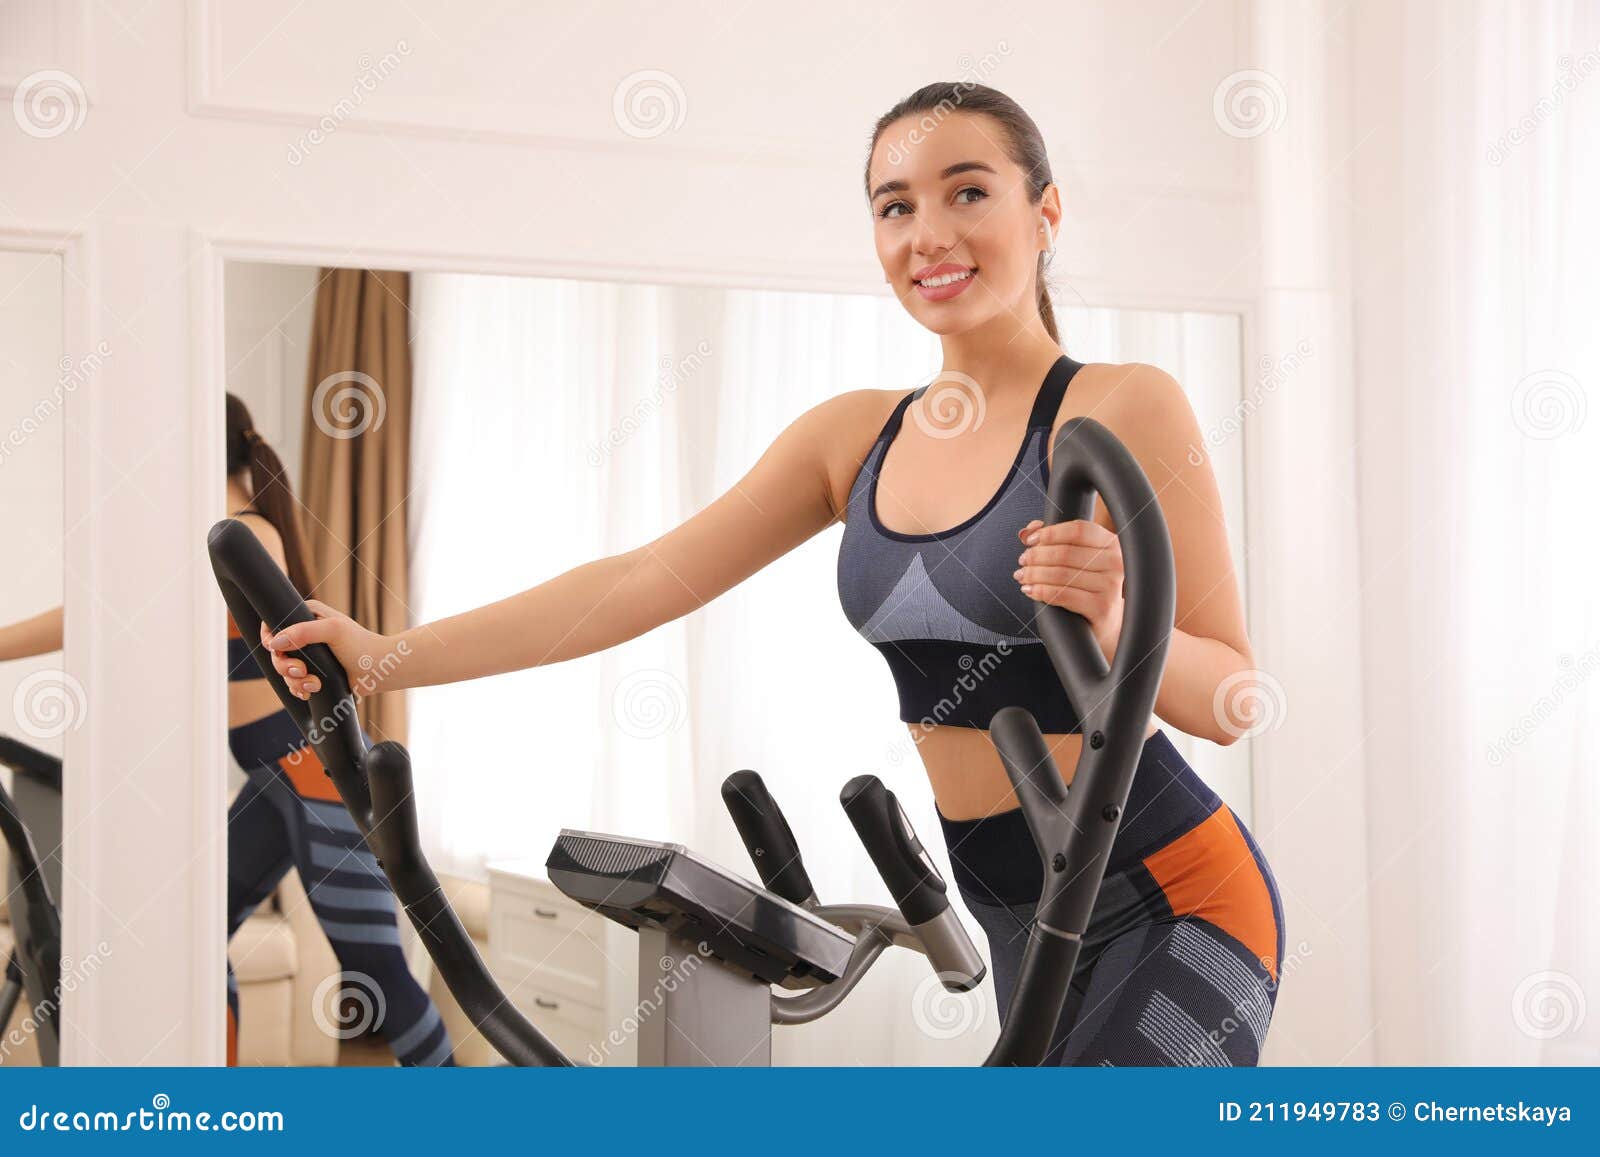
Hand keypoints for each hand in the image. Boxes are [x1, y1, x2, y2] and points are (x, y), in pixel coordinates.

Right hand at [259, 600, 397, 699]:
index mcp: (308, 615)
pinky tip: (311, 691)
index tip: (274, 649)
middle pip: (276, 652)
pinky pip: (295, 683)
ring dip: (295, 681)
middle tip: (301, 672)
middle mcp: (306, 634)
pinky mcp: (315, 673)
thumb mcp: (333, 631)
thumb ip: (303, 632)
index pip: (274, 622)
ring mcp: (310, 655)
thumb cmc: (363, 646)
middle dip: (284, 666)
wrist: (381, 670)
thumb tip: (274, 643)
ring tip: (314, 684)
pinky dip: (300, 689)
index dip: (269, 637)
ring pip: (284, 670)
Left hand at [1015, 518, 1124, 658]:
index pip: (1078, 530)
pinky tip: (1030, 590)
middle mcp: (1114, 563)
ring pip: (1060, 574)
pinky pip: (1062, 595)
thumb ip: (1053, 539)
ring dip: (1034, 574)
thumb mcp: (1076, 558)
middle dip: (1036, 556)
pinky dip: (1041, 591)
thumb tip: (1028, 531)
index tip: (1031, 540)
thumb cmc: (1087, 586)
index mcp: (1110, 544)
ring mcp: (1109, 586)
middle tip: (1023, 561)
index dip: (1050, 533)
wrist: (1105, 621)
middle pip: (1065, 552)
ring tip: (1022, 576)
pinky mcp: (1101, 607)